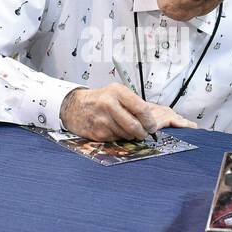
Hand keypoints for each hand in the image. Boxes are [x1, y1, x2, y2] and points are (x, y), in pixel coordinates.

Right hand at [60, 84, 196, 141]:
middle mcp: (109, 104)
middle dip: (142, 133)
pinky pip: (116, 139)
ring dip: (130, 136)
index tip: (152, 127)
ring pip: (126, 135)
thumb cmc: (101, 99)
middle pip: (135, 126)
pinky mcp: (97, 133)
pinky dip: (118, 137)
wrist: (74, 107)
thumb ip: (134, 103)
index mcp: (118, 91)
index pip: (141, 109)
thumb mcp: (117, 93)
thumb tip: (157, 118)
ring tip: (125, 128)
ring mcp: (102, 120)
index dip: (149, 122)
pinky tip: (112, 130)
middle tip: (144, 133)